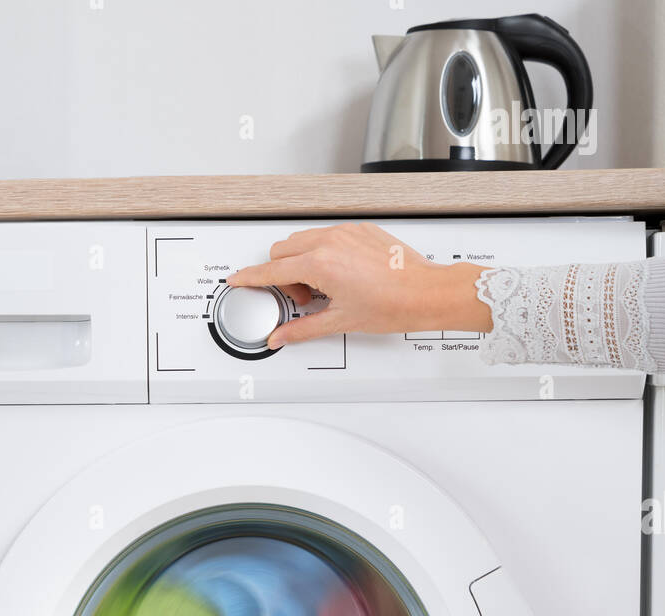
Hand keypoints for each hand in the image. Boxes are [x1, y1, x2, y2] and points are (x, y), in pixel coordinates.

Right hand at [226, 223, 491, 347]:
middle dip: (282, 274)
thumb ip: (302, 329)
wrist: (426, 292)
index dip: (250, 277)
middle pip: (282, 250)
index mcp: (320, 264)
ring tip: (324, 289)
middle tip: (303, 299)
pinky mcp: (360, 229)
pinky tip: (341, 276)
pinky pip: (327, 236)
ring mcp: (346, 232)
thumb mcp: (340, 322)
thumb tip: (281, 337)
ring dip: (301, 262)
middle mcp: (330, 241)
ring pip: (303, 240)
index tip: (238, 279)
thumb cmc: (393, 305)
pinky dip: (323, 254)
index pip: (271, 270)